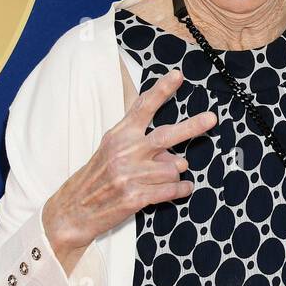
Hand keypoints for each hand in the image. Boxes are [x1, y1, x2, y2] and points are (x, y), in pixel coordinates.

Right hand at [42, 70, 216, 273]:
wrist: (73, 210)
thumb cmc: (96, 177)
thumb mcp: (111, 150)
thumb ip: (142, 144)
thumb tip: (177, 155)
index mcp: (118, 135)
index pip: (142, 107)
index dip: (162, 90)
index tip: (178, 75)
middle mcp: (124, 152)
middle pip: (166, 135)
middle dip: (192, 126)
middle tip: (212, 118)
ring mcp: (129, 175)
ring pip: (173, 168)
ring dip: (176, 173)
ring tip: (166, 176)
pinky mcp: (135, 197)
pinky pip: (171, 190)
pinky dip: (181, 189)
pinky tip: (183, 188)